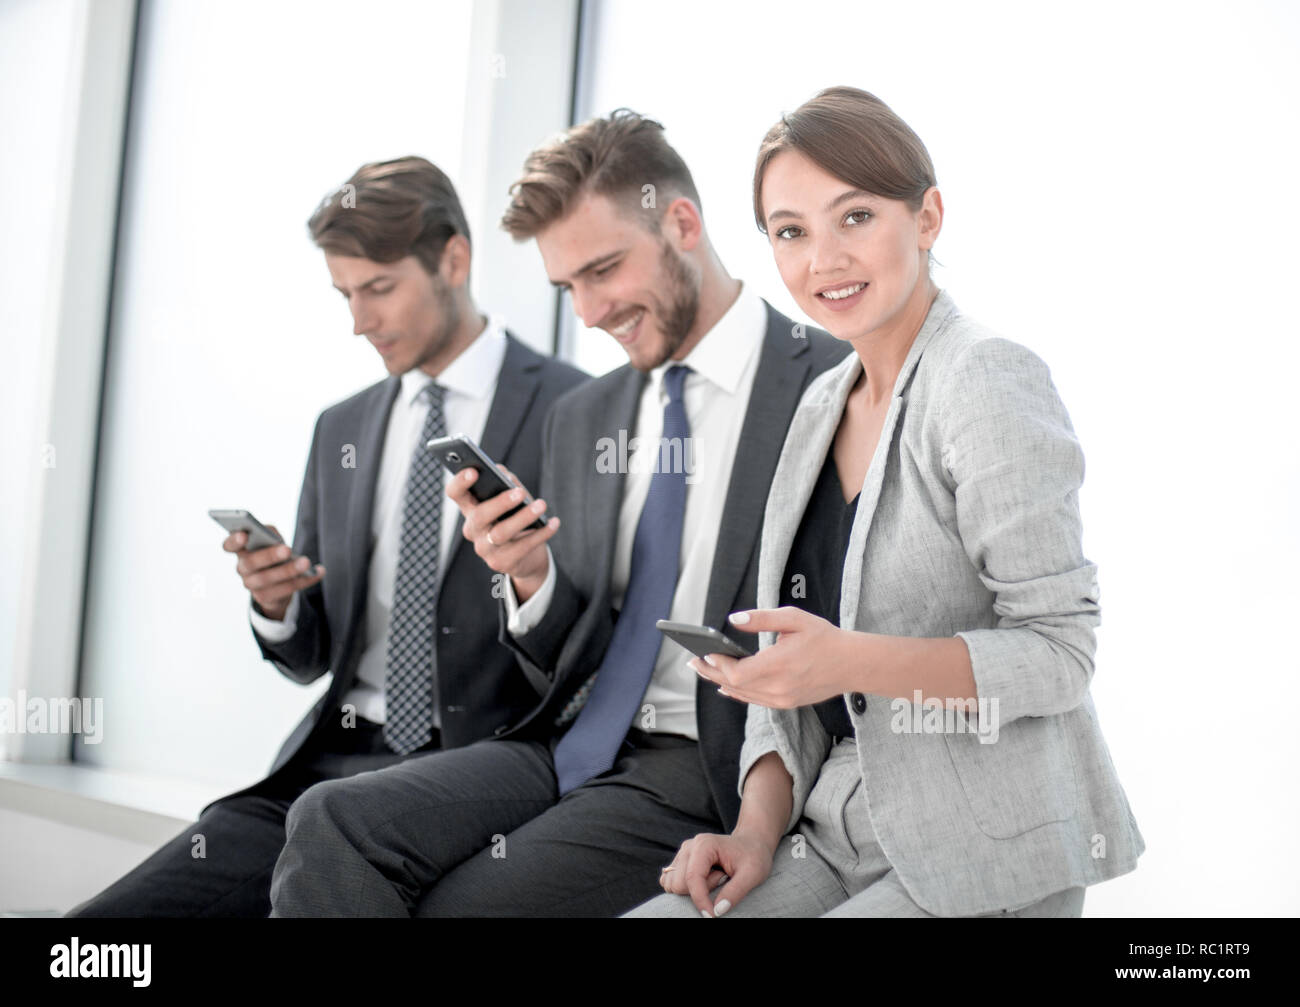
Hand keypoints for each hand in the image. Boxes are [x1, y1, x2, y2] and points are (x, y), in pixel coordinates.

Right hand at [223, 526, 323, 621]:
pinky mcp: (266, 598)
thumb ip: (269, 532)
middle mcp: (242, 568)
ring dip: (288, 571)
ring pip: (267, 580)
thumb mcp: (270, 540)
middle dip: (269, 556)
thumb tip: (272, 534)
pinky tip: (319, 572)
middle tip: (287, 549)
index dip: (233, 541)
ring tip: (305, 562)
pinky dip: (305, 580)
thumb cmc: (272, 552)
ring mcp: (252, 585)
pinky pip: (286, 590)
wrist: (276, 581)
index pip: (228, 545)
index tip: (244, 535)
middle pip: (250, 563)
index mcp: (241, 550)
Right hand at [446, 464, 557, 602]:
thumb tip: (505, 476)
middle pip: (480, 515)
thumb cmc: (514, 518)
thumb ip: (505, 482)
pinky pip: (522, 547)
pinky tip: (554, 523)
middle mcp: (472, 529)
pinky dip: (541, 533)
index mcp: (470, 508)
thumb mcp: (510, 498)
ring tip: (542, 506)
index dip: (460, 482)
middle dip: (500, 503)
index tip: (474, 471)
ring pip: (501, 533)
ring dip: (523, 518)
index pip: (455, 493)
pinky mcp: (500, 563)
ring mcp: (484, 548)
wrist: (525, 556)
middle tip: (519, 493)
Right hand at [659, 829, 774, 917]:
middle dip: (700, 891)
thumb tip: (717, 911)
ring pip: (674, 884)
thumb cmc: (754, 856)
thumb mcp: (752, 875)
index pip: (692, 878)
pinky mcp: (681, 862)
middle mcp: (689, 847)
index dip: (700, 901)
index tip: (712, 916)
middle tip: (722, 881)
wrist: (752, 843)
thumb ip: (735, 892)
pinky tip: (705, 881)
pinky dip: (686, 889)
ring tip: (715, 879)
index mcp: (704, 845)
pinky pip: (672, 882)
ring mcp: (683, 854)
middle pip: (678, 883)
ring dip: (693, 890)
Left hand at [689, 607, 852, 707]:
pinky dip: (737, 692)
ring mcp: (783, 699)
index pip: (736, 673)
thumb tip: (733, 620)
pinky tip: (725, 685)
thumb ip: (762, 618)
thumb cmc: (824, 637)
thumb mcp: (794, 619)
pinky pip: (754, 700)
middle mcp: (779, 688)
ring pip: (742, 695)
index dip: (716, 665)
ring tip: (704, 670)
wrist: (851, 664)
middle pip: (734, 686)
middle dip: (711, 673)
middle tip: (693, 661)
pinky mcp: (786, 703)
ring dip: (721, 683)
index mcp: (779, 665)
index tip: (702, 653)